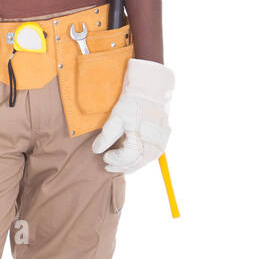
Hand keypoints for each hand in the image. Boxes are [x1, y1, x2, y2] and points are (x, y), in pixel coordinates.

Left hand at [92, 57, 174, 173]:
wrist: (151, 92)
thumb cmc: (133, 103)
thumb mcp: (116, 118)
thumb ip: (106, 136)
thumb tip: (96, 151)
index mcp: (142, 138)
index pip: (127, 157)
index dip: (114, 159)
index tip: (104, 156)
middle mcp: (154, 144)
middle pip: (136, 163)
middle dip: (121, 166)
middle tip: (107, 166)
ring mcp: (160, 143)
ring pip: (144, 161)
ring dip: (130, 165)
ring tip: (116, 165)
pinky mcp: (163, 141)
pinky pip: (150, 156)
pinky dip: (138, 159)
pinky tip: (129, 159)